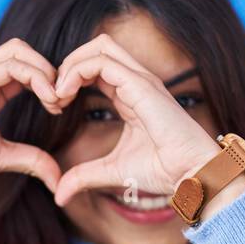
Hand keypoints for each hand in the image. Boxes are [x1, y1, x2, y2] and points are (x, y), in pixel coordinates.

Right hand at [0, 39, 63, 215]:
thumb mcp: (1, 157)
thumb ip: (30, 160)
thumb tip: (58, 178)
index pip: (25, 68)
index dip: (48, 81)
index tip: (61, 107)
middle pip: (24, 51)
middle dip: (49, 70)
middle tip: (62, 100)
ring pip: (19, 52)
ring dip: (45, 72)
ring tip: (56, 99)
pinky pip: (10, 66)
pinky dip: (35, 78)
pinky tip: (47, 98)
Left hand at [50, 34, 223, 210]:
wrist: (191, 174)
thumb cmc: (163, 170)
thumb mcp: (110, 172)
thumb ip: (83, 177)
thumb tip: (59, 195)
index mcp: (130, 94)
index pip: (96, 67)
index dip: (70, 80)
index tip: (56, 106)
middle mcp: (136, 81)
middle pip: (96, 47)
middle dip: (68, 65)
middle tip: (54, 97)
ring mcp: (141, 80)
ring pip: (98, 47)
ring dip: (70, 66)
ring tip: (58, 95)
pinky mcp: (141, 85)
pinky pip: (102, 62)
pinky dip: (77, 73)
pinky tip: (65, 95)